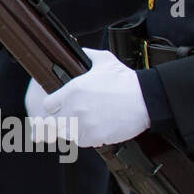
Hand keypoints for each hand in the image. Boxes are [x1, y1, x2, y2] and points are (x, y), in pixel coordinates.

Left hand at [23, 48, 149, 147]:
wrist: (145, 99)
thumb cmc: (126, 81)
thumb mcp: (104, 60)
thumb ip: (87, 55)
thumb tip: (81, 51)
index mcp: (73, 91)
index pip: (47, 105)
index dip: (53, 106)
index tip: (58, 106)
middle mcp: (75, 109)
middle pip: (53, 122)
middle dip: (59, 119)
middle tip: (69, 116)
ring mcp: (84, 125)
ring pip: (66, 133)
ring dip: (71, 129)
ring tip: (82, 123)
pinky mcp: (95, 137)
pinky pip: (82, 142)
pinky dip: (85, 137)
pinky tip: (93, 129)